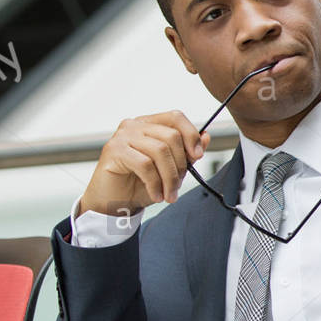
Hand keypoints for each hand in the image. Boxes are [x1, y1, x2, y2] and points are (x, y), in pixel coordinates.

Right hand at [80, 111, 208, 214]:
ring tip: (168, 195)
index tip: (197, 156)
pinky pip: (145, 164)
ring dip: (169, 178)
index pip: (175, 117)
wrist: (114, 203)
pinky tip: (156, 195)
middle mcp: (135, 125)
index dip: (191, 135)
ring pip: (160, 150)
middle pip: (171, 136)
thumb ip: (187, 153)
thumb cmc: (140, 184)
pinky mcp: (113, 150)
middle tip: (177, 186)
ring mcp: (122, 136)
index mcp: (149, 124)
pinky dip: (155, 183)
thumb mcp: (170, 169)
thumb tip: (206, 136)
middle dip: (180, 165)